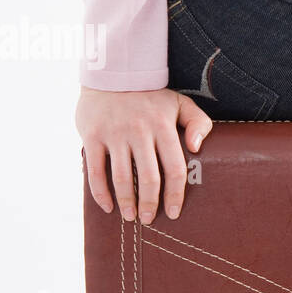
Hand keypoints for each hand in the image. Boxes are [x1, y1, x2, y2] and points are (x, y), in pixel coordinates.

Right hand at [76, 86, 212, 222]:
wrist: (112, 73)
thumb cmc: (151, 95)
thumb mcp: (180, 103)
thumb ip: (198, 123)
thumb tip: (197, 149)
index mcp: (163, 126)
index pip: (174, 168)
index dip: (175, 194)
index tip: (173, 212)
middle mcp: (139, 131)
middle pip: (149, 178)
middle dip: (150, 204)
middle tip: (150, 220)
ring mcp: (114, 134)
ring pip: (122, 178)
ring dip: (127, 202)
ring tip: (131, 217)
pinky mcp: (92, 135)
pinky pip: (96, 170)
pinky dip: (101, 193)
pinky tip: (108, 207)